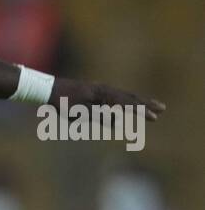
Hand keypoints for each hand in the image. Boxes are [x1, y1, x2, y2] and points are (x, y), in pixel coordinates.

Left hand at [51, 77, 165, 122]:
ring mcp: (99, 90)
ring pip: (124, 96)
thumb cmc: (62, 102)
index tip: (155, 117)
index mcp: (102, 94)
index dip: (141, 111)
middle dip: (146, 104)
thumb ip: (99, 116)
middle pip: (130, 98)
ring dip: (139, 102)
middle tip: (163, 109)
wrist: (48, 89)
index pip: (127, 104)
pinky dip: (126, 102)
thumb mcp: (79, 112)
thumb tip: (118, 120)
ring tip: (152, 106)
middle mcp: (104, 90)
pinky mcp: (94, 92)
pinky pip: (114, 98)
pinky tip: (129, 107)